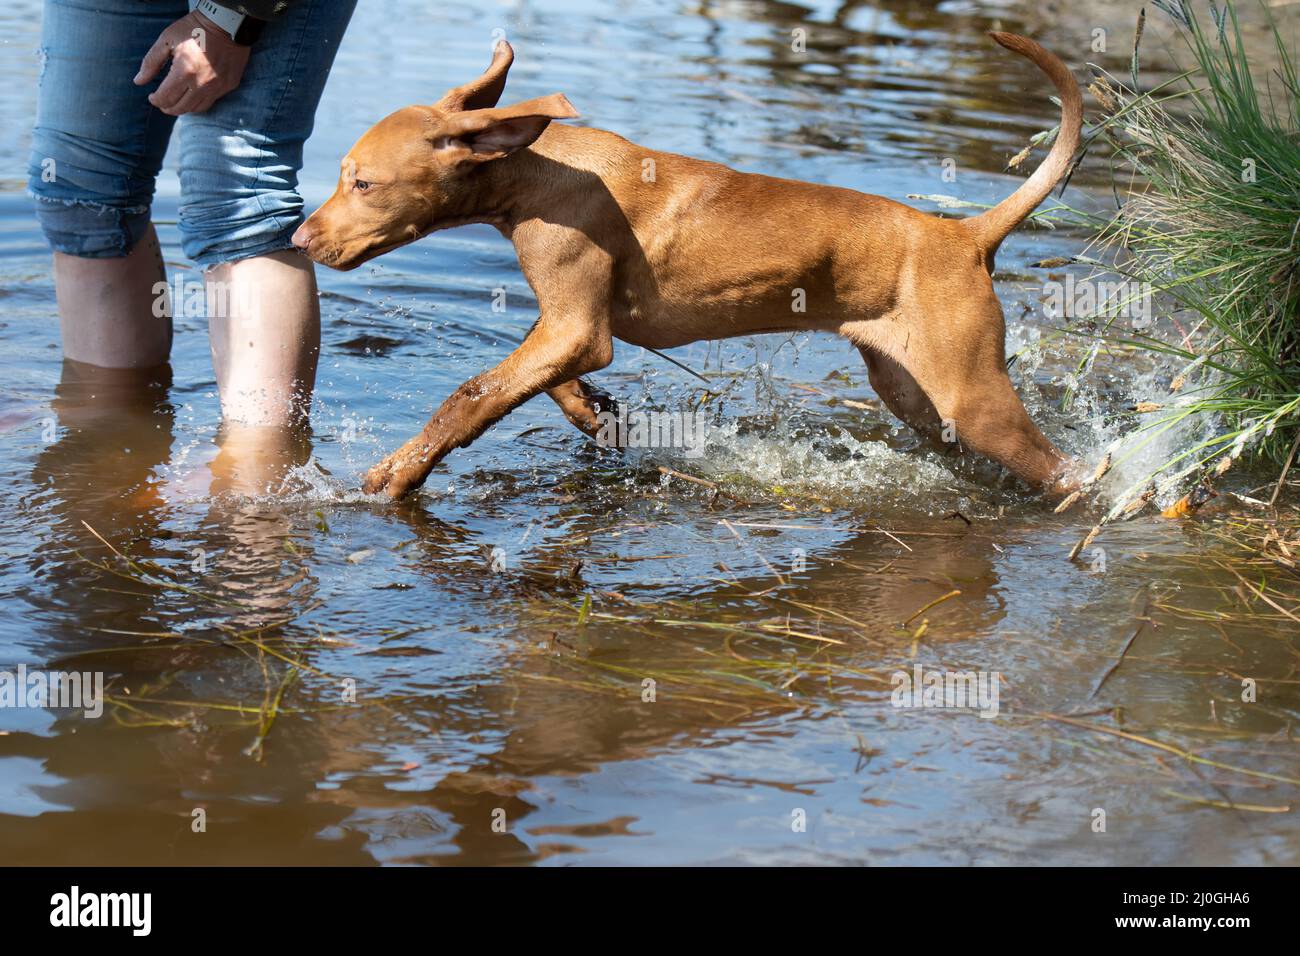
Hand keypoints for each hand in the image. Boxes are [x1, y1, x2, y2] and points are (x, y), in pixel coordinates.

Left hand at [134, 12, 250, 115]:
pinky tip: (190, 96)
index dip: (155, 100)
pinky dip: (197, 104)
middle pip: (180, 107)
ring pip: (196, 109)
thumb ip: (151, 62)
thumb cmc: (193, 29)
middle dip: (167, 107)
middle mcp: (202, 84)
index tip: (152, 96)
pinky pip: (210, 102)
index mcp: (184, 71)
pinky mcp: (228, 86)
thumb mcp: (167, 40)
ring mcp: (217, 87)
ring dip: (182, 108)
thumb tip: (138, 81)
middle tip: (161, 102)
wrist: (226, 24)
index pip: (166, 97)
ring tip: (174, 102)